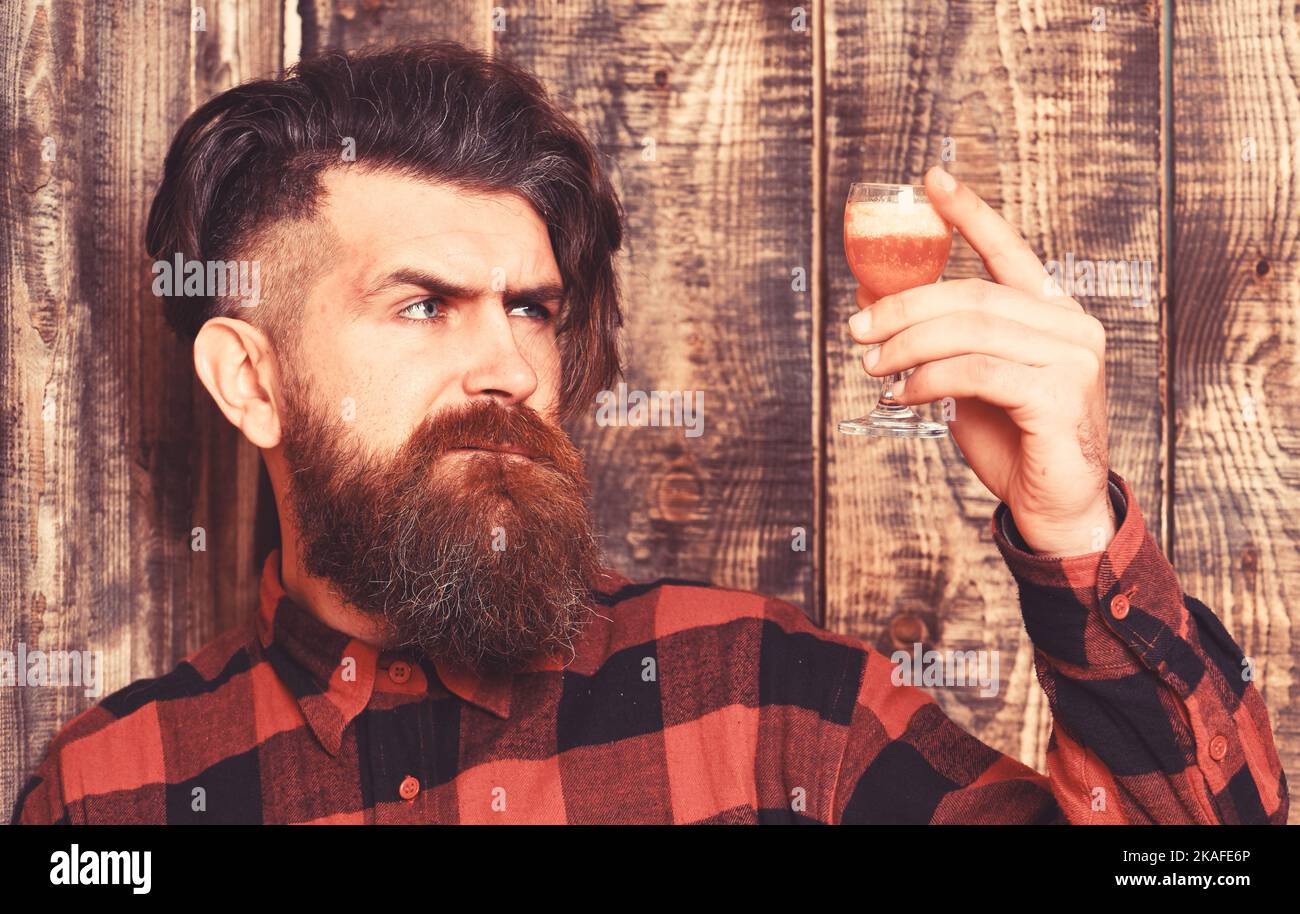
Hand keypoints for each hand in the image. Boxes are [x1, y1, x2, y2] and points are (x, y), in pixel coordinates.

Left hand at [847, 166, 1115, 555]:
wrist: (1053, 508)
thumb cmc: (1012, 442)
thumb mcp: (963, 382)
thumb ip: (934, 340)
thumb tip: (871, 298)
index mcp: (1051, 314)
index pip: (1009, 251)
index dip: (970, 214)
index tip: (932, 181)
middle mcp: (1071, 328)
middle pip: (972, 295)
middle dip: (904, 305)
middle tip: (857, 327)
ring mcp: (1072, 361)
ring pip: (971, 329)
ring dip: (907, 344)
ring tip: (870, 364)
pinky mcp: (1060, 398)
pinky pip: (977, 372)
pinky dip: (928, 379)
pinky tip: (902, 393)